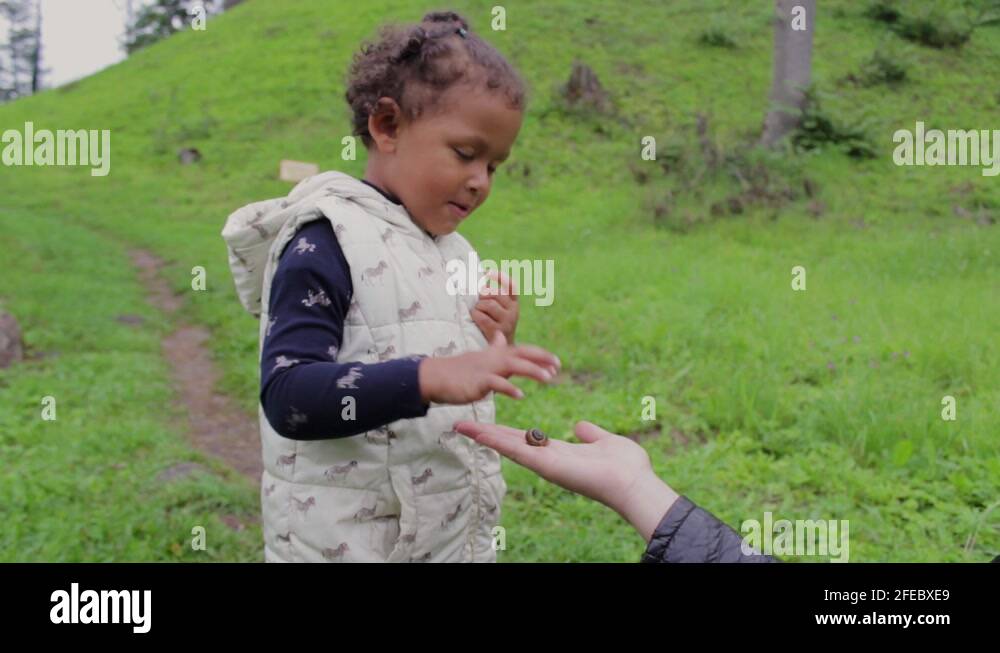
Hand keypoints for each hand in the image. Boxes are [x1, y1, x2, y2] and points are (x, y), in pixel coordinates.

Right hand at [418, 331, 559, 404]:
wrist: (435, 376)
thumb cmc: (458, 369)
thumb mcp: (479, 357)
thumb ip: (494, 349)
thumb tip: (503, 337)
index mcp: (496, 354)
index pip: (523, 350)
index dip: (540, 355)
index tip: (557, 362)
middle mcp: (494, 358)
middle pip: (522, 354)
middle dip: (542, 359)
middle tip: (558, 366)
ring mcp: (486, 369)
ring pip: (513, 366)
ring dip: (532, 371)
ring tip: (548, 378)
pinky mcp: (478, 382)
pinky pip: (496, 384)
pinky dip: (509, 388)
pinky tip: (520, 395)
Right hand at [453, 420, 679, 542]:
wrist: (634, 483)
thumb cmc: (626, 466)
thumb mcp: (605, 440)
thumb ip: (591, 434)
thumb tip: (580, 426)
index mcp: (560, 453)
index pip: (527, 441)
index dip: (506, 432)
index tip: (488, 425)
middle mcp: (548, 460)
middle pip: (511, 444)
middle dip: (487, 434)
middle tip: (462, 425)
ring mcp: (545, 464)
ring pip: (508, 447)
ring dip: (484, 436)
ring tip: (462, 426)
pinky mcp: (547, 465)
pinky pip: (518, 451)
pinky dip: (498, 441)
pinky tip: (481, 434)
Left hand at [471, 270, 517, 343]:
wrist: (501, 350)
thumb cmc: (494, 326)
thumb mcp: (498, 311)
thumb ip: (493, 295)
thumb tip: (484, 275)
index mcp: (514, 303)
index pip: (511, 286)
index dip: (501, 278)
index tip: (489, 273)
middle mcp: (514, 311)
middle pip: (495, 293)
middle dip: (483, 295)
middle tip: (479, 302)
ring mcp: (507, 321)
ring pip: (488, 304)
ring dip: (478, 306)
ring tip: (477, 311)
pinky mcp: (498, 331)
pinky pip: (483, 317)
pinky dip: (476, 315)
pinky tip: (475, 317)